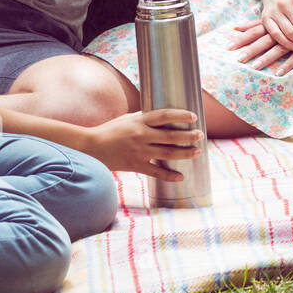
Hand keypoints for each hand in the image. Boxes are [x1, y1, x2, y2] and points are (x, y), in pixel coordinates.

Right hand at [84, 109, 202, 180]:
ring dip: (185, 153)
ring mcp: (139, 151)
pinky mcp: (135, 165)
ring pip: (167, 153)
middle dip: (188, 136)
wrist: (91, 147)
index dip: (181, 115)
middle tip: (201, 135)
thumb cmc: (110, 130)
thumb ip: (144, 117)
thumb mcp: (127, 118)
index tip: (193, 117)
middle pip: (170, 136)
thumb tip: (162, 116)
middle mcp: (141, 135)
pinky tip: (180, 177)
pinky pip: (156, 172)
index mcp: (139, 121)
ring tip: (197, 152)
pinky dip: (169, 175)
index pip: (165, 115)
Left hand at [226, 21, 292, 74]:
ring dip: (266, 59)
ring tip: (255, 67)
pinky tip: (279, 72)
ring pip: (278, 49)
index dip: (242, 38)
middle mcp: (282, 30)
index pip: (255, 31)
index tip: (229, 46)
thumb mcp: (276, 19)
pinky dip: (287, 64)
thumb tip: (235, 27)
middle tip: (239, 60)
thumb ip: (257, 24)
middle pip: (264, 41)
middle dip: (251, 50)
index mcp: (274, 24)